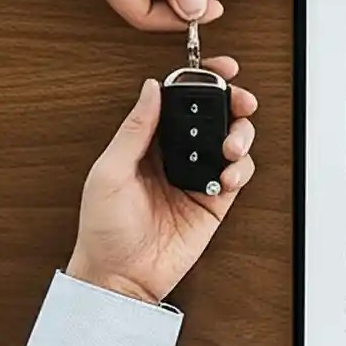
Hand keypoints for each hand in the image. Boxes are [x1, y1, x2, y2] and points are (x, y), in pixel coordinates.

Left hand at [67, 57, 257, 302]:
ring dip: (240, 134)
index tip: (220, 69)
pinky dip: (240, 170)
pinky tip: (228, 176)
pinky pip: (238, 175)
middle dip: (233, 102)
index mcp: (148, 142)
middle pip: (214, 115)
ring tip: (232, 144)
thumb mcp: (109, 171)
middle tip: (241, 100)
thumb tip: (150, 88)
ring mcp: (197, 177)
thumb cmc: (103, 230)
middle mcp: (176, 155)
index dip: (202, 81)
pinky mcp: (214, 202)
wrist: (119, 276)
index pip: (180, 101)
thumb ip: (134, 129)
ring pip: (232, 140)